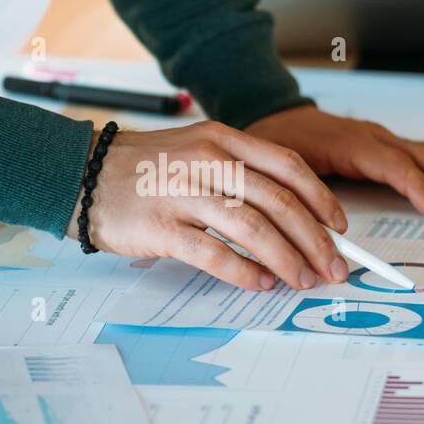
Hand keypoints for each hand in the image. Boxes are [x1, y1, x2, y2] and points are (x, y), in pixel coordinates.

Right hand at [70, 121, 351, 290]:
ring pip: (252, 228)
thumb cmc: (145, 170)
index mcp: (221, 140)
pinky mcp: (161, 227)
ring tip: (303, 280)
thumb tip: (293, 216)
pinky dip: (243, 272)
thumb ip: (240, 174)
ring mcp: (183, 193)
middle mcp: (206, 162)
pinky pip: (213, 253)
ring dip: (286, 259)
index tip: (340, 227)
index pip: (287, 166)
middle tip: (333, 266)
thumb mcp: (196, 152)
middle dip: (314, 239)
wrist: (82, 175)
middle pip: (278, 201)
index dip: (321, 198)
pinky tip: (260, 283)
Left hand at [244, 106, 423, 217]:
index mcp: (349, 141)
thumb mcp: (280, 168)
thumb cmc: (275, 139)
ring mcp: (382, 139)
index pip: (393, 164)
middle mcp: (372, 137)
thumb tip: (324, 230)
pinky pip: (423, 156)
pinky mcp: (385, 146)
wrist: (273, 113)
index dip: (418, 187)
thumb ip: (302, 196)